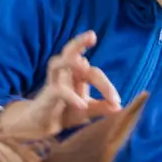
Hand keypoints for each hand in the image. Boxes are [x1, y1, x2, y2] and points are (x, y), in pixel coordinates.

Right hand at [0, 31, 119, 135]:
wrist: (42, 126)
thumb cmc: (64, 113)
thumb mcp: (87, 110)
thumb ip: (102, 107)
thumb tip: (119, 107)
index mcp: (75, 74)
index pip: (94, 73)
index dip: (107, 86)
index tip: (117, 102)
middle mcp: (64, 73)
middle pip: (71, 52)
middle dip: (80, 42)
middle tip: (92, 35)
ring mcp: (53, 83)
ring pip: (58, 62)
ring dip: (69, 59)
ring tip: (83, 64)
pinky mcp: (47, 96)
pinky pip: (58, 91)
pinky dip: (71, 96)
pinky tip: (82, 105)